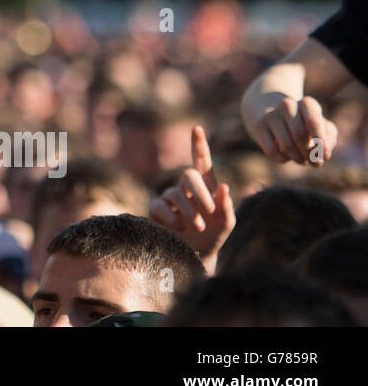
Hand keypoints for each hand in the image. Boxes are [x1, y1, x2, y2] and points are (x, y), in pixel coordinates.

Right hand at [149, 126, 235, 272]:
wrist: (196, 257)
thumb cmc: (214, 236)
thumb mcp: (227, 224)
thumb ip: (227, 207)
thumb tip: (224, 187)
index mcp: (206, 186)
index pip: (201, 161)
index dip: (198, 145)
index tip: (197, 128)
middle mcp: (186, 188)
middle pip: (188, 175)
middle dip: (200, 191)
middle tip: (209, 210)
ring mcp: (170, 198)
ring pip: (175, 193)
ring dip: (190, 211)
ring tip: (199, 227)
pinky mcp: (157, 210)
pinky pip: (160, 206)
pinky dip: (172, 218)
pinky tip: (180, 228)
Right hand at [241, 88, 337, 165]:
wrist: (275, 114)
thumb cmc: (305, 124)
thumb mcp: (323, 128)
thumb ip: (328, 141)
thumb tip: (320, 158)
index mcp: (307, 104)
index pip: (314, 122)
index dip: (320, 143)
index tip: (324, 157)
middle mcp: (288, 105)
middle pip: (299, 136)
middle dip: (309, 154)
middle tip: (313, 161)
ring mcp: (271, 115)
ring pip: (286, 145)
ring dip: (298, 158)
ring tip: (302, 160)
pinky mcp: (258, 126)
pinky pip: (272, 151)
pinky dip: (283, 159)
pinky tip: (287, 157)